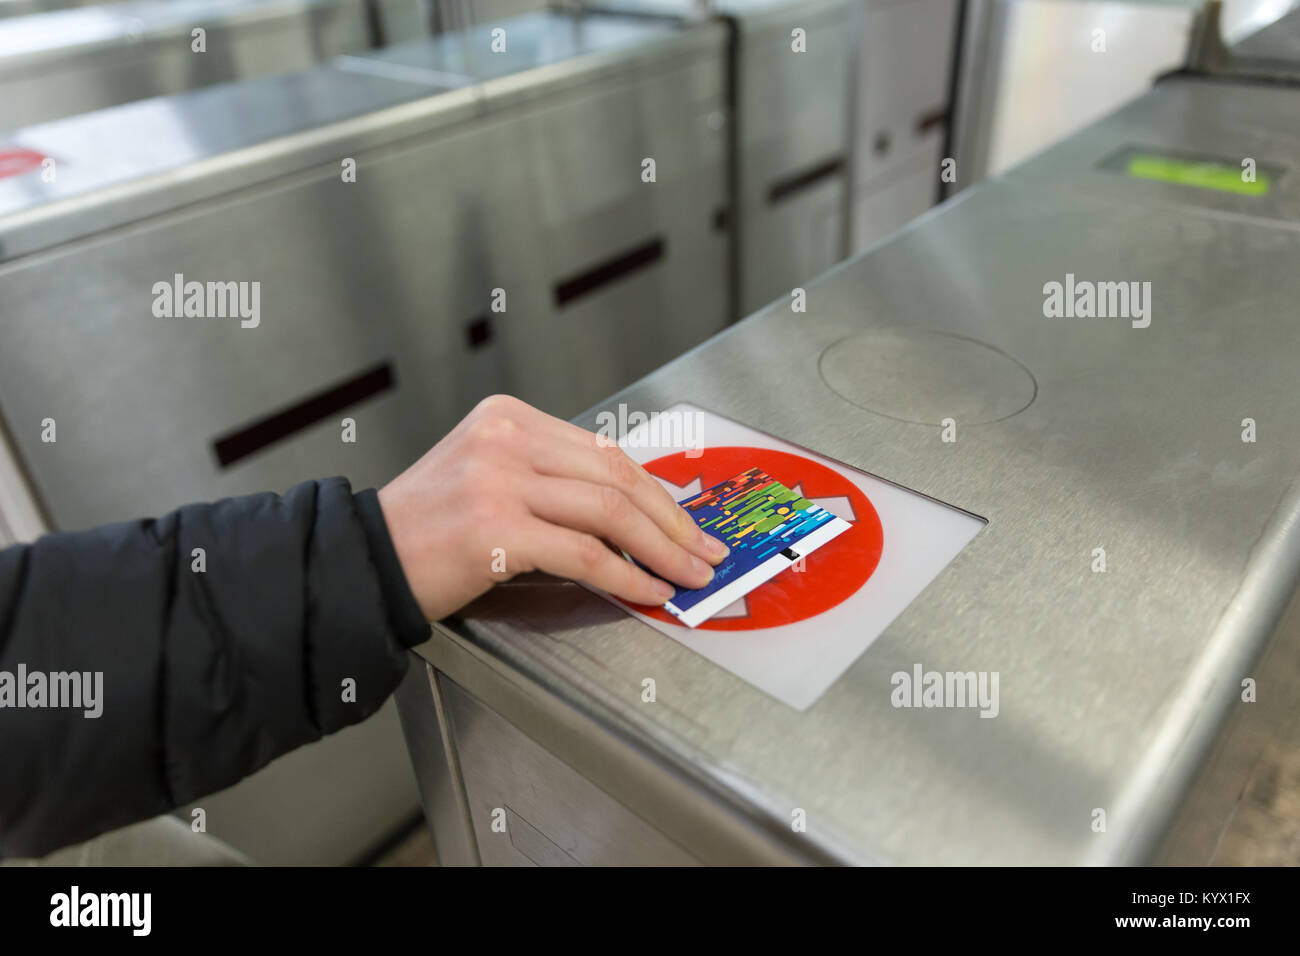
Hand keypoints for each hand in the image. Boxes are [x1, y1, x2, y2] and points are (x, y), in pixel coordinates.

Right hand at [377, 395, 728, 620]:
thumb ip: (553, 479)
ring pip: (609, 512)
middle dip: (673, 522)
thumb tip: (636, 513)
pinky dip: (625, 575)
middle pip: (617, 477)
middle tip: (705, 553)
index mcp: (510, 417)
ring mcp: (499, 479)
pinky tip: (647, 590)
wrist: (365, 560)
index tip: (689, 523)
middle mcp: (506, 437)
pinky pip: (583, 553)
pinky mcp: (495, 527)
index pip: (605, 452)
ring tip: (688, 577)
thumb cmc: (429, 528)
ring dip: (661, 550)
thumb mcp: (491, 476)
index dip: (658, 493)